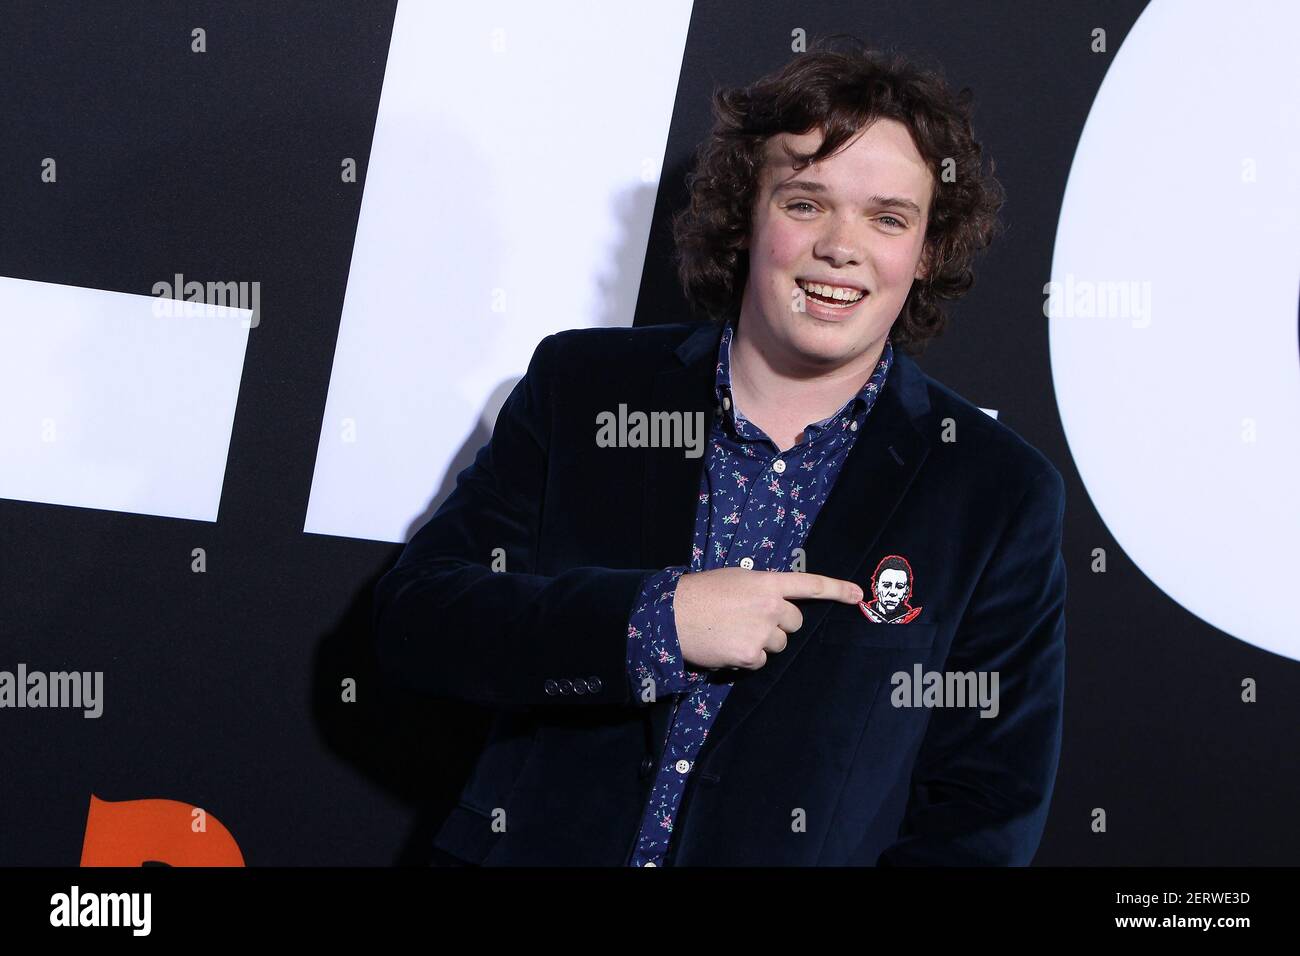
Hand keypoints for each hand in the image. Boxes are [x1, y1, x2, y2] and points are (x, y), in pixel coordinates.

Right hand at [672, 568, 862, 670]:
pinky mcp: (750, 654)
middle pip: (794, 623)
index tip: (859, 595)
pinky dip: (745, 658)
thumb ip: (761, 588)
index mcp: (767, 582)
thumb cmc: (700, 593)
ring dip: (761, 642)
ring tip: (733, 632)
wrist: (672, 614)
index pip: (810, 585)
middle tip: (748, 620)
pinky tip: (727, 646)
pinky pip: (759, 662)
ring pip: (778, 645)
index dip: (837, 590)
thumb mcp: (735, 579)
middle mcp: (771, 606)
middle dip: (777, 625)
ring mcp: (762, 631)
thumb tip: (776, 603)